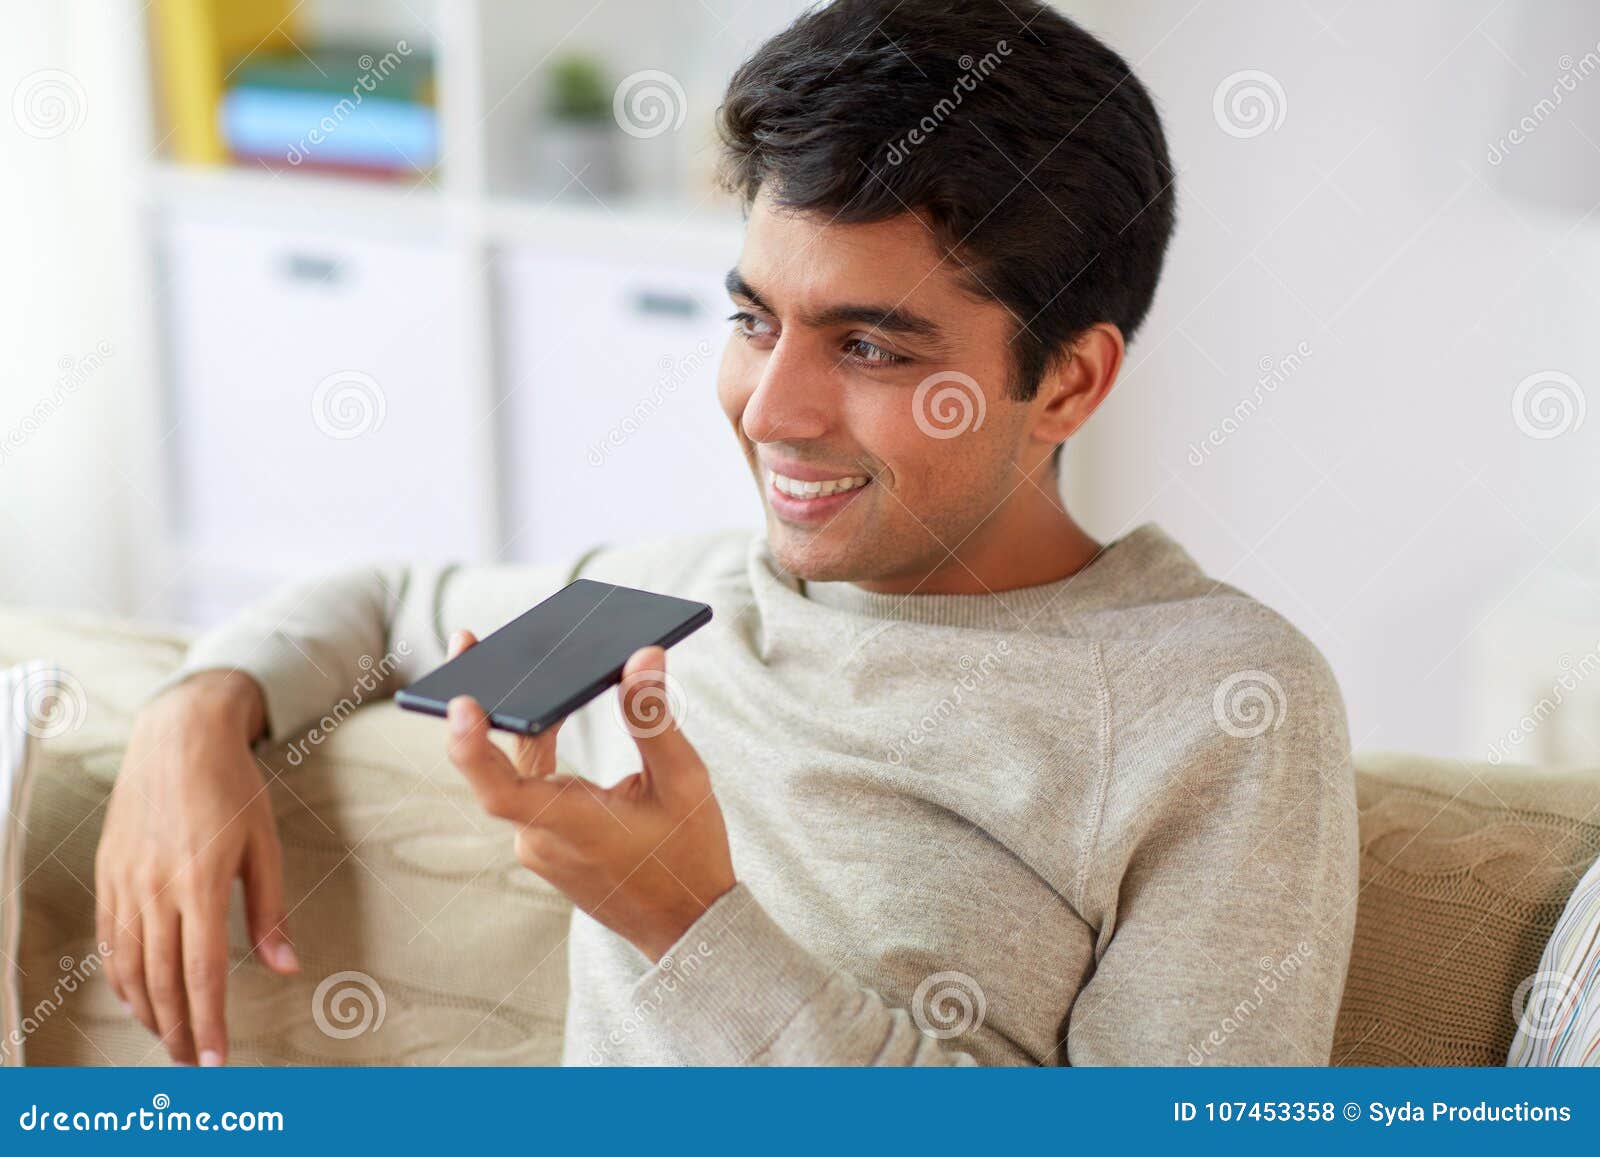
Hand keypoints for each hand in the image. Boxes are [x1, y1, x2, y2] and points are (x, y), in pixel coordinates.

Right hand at [95, 671, 298, 1065]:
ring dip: (148, 1011)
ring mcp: (125, 882)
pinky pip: (109, 941)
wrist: (178, 738)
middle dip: (179, 1029)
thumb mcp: (266, 846)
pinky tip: (137, 997)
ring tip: (170, 1038)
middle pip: (162, 980)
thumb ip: (272, 911)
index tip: (217, 1059)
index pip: (203, 972)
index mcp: (201, 882)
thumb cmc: (234, 788)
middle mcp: (156, 888)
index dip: (209, 1021)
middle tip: (194, 1063)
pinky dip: (121, 978)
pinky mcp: (108, 874)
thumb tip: (287, 967)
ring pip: (129, 967)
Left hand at [443, 630, 735, 961]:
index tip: (459, 700)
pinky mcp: (547, 842)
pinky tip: (549, 705)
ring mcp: (539, 843)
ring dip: (517, 720)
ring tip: (509, 656)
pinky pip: (530, 785)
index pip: (501, 789)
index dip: (472, 747)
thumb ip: (653, 719)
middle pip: (497, 765)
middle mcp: (541, 837)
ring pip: (514, 772)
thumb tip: (642, 657)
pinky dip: (537, 745)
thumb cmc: (689, 856)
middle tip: (470, 638)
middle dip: (484, 702)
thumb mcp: (684, 782)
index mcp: (571, 825)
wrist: (687, 927)